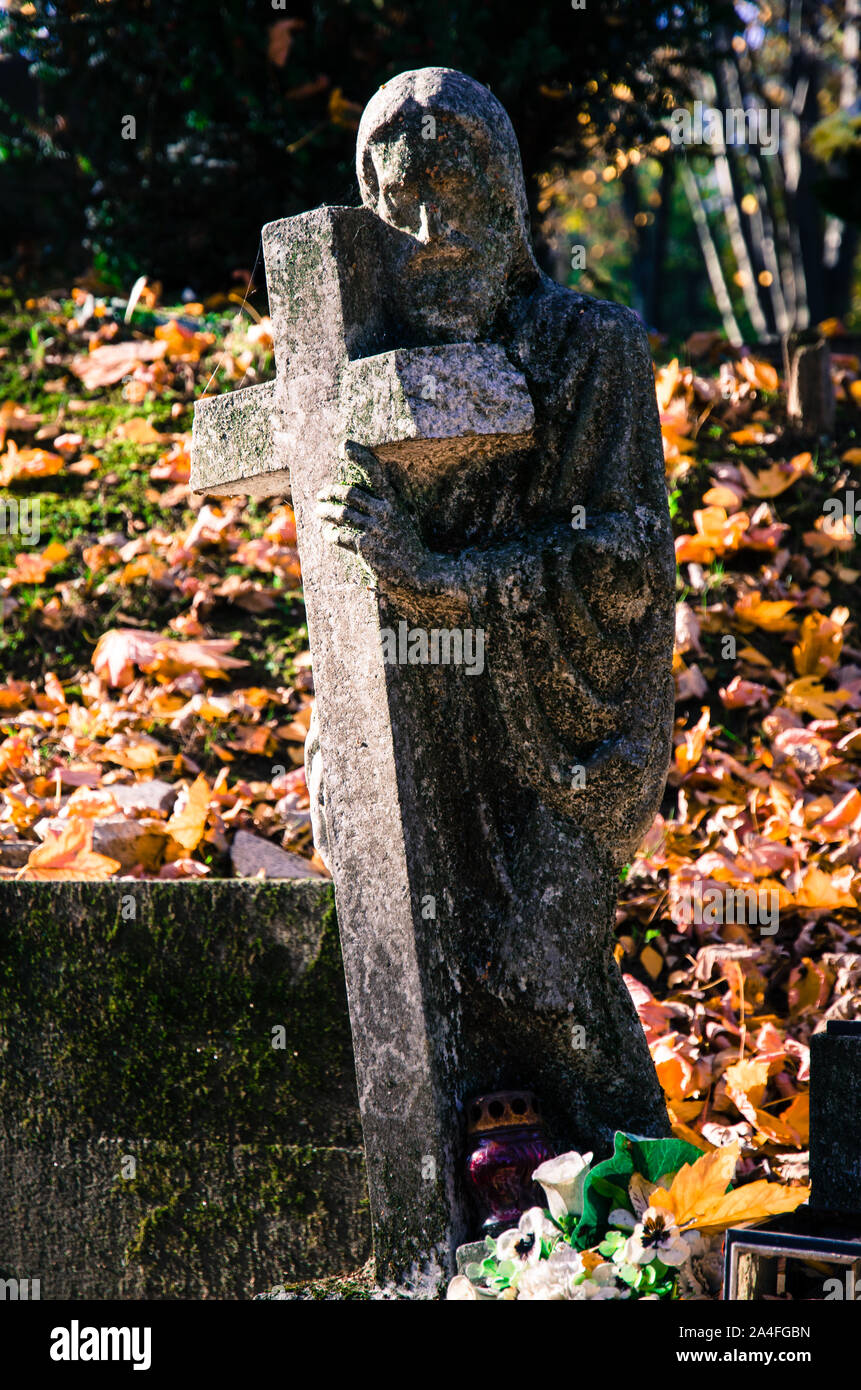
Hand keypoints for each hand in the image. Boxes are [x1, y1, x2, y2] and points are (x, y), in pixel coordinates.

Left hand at [316, 440, 432, 592]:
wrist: (419, 570)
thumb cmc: (405, 543)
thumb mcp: (399, 518)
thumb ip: (380, 505)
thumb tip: (353, 494)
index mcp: (393, 502)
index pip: (375, 473)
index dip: (360, 457)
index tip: (344, 446)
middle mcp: (384, 512)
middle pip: (350, 494)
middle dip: (330, 492)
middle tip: (320, 495)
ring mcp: (375, 530)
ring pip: (341, 514)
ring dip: (325, 512)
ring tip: (319, 512)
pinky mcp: (366, 547)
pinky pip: (340, 536)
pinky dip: (330, 533)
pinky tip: (328, 533)